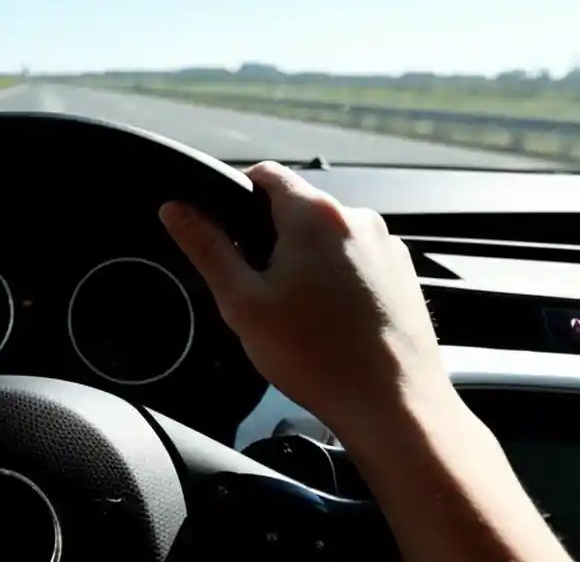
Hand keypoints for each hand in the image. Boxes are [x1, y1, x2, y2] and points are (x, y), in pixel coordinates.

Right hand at [160, 162, 452, 437]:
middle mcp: (358, 219)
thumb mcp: (242, 302)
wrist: (393, 406)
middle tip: (259, 291)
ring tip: (298, 315)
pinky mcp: (402, 273)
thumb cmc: (318, 358)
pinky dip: (336, 280)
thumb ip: (206, 248)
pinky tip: (329, 322)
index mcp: (315, 215)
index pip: (265, 174)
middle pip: (297, 208)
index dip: (236, 194)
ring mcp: (386, 245)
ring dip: (305, 262)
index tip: (226, 231)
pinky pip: (356, 261)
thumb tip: (176, 210)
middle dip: (270, 239)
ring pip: (327, 238)